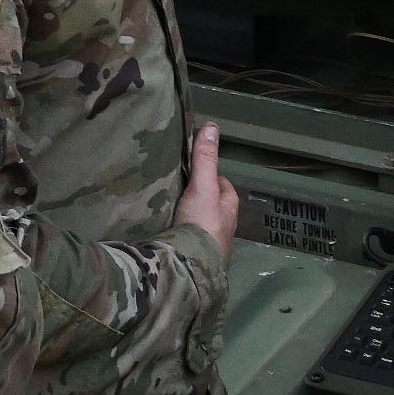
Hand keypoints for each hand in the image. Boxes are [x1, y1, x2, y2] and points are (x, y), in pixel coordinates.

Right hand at [175, 121, 240, 259]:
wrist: (190, 268)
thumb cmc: (202, 225)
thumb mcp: (203, 187)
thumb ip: (205, 160)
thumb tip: (212, 126)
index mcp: (228, 211)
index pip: (225, 188)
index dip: (214, 178)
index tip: (197, 171)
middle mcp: (222, 229)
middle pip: (212, 207)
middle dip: (199, 199)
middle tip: (180, 189)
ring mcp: (208, 247)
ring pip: (199, 225)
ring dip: (188, 218)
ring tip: (168, 208)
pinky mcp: (192, 260)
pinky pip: (185, 241)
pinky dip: (177, 234)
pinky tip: (164, 231)